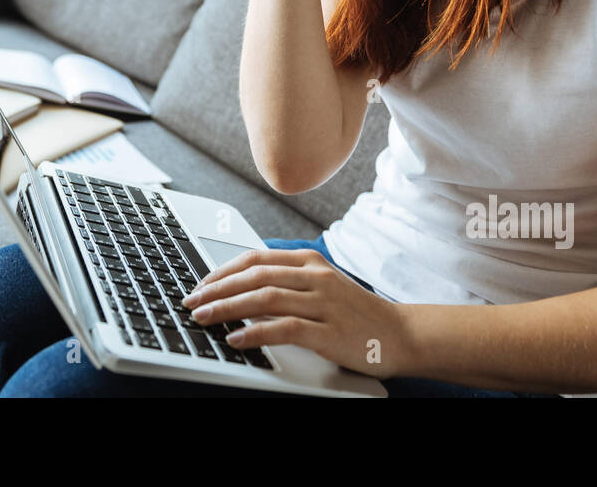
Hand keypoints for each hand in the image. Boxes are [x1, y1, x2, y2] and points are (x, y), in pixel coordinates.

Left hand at [181, 247, 412, 379]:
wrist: (403, 334)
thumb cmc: (359, 314)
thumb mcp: (323, 287)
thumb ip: (288, 283)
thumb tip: (243, 290)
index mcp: (310, 262)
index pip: (256, 258)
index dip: (222, 270)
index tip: (200, 285)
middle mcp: (315, 276)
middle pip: (254, 275)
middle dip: (217, 289)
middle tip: (192, 302)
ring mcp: (323, 303)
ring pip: (264, 297)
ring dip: (228, 308)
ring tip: (205, 318)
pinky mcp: (329, 332)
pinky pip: (284, 328)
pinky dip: (256, 332)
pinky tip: (237, 338)